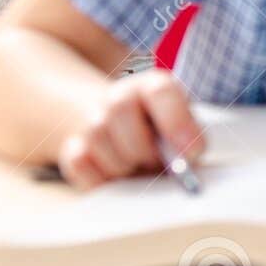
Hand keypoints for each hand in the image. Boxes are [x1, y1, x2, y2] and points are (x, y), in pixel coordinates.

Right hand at [57, 71, 204, 189]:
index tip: (192, 154)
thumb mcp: (186, 132)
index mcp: (153, 86)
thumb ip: (188, 141)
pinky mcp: (73, 147)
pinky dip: (99, 178)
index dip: (176, 122)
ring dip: (123, 165)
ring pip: (97, 138)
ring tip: (139, 169)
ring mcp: (92, 120)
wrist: (128, 135)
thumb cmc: (165, 138)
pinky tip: (117, 179)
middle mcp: (119, 96)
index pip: (160, 91)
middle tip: (158, 165)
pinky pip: (78, 162)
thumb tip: (188, 164)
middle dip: (143, 148)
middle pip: (120, 110)